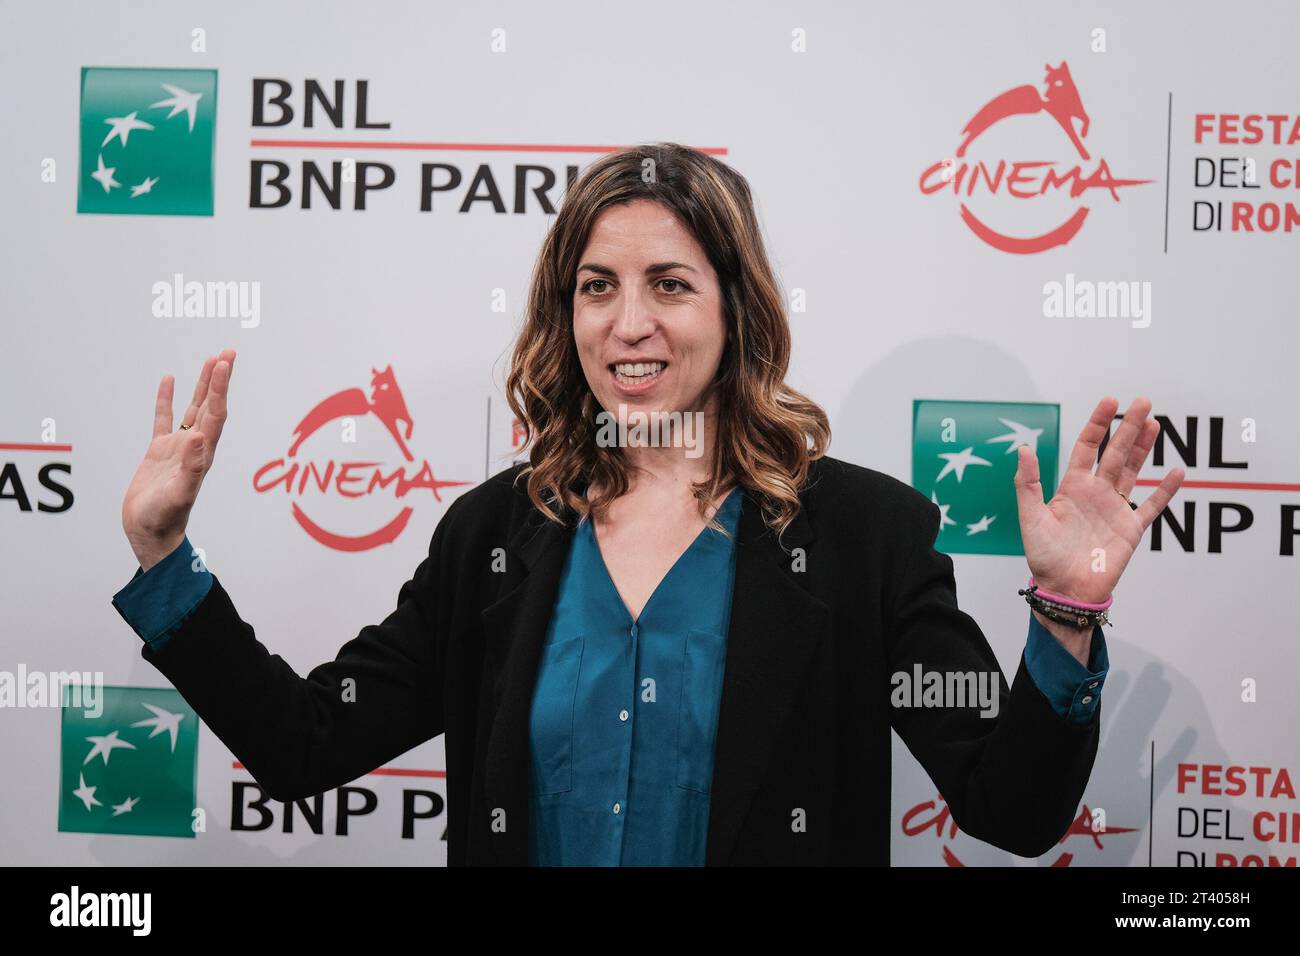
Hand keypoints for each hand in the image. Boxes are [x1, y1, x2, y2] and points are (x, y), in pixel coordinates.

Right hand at [121, 350, 235, 570]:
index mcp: (203, 453)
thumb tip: (199, 437)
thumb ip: (191, 466)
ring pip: (193, 408)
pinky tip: (168, 380)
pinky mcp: (160, 451)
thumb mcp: (179, 492)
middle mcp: (196, 446)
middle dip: (219, 379)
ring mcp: (179, 447)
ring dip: (202, 385)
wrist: (150, 532)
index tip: (223, 363)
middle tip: (227, 352)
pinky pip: (164, 418)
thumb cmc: (165, 518)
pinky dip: (167, 399)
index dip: (220, 388)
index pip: (216, 413)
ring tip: (210, 360)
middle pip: (211, 405)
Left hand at [1015, 396, 1183, 604]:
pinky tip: (1177, 471)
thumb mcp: (1030, 517)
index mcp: (1071, 487)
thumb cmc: (1043, 557)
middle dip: (1129, 427)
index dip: (1098, 424)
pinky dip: (1164, 490)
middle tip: (1144, 402)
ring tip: (1156, 423)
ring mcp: (1115, 509)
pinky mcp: (1131, 529)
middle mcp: (1095, 493)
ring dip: (1144, 448)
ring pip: (1133, 471)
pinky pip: (1151, 506)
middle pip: (1115, 453)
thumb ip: (1028, 484)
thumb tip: (1023, 448)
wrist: (1064, 591)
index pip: (1087, 447)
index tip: (1110, 401)